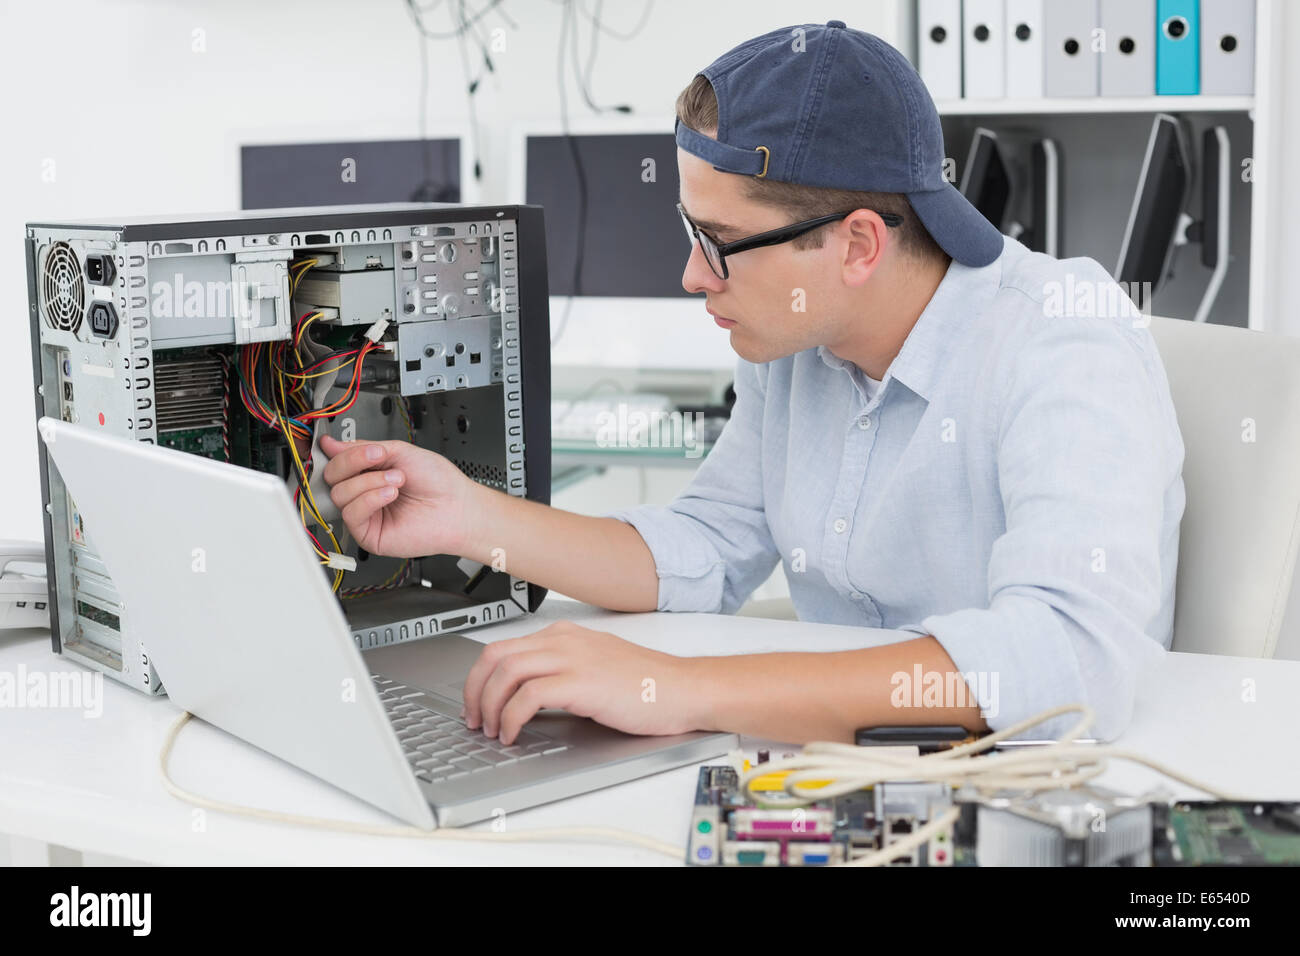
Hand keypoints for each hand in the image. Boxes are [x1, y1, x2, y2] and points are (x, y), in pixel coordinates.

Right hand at [318, 433, 478, 558]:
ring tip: (396, 480)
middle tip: (380, 458)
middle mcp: (363, 492)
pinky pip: (351, 514)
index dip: (344, 452)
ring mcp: (365, 514)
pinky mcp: (368, 533)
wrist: (456, 506)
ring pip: (340, 494)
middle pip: (332, 477)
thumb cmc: (437, 482)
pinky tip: (389, 494)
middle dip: (354, 463)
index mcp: (368, 472)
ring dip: (369, 482)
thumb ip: (363, 448)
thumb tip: (331, 444)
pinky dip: (369, 499)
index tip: (364, 448)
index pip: (337, 461)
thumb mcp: (399, 452)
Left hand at [461, 621, 703, 743]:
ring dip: (489, 705)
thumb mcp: (596, 667)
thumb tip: (526, 698)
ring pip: (506, 673)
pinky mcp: (580, 683)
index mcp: (565, 636)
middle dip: (474, 690)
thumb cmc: (647, 685)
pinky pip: (527, 697)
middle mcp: (564, 641)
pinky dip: (510, 718)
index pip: (504, 647)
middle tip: (473, 718)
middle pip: (495, 656)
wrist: (683, 690)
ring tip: (491, 730)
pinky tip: (513, 734)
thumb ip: (562, 673)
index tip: (476, 702)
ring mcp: (572, 659)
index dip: (480, 678)